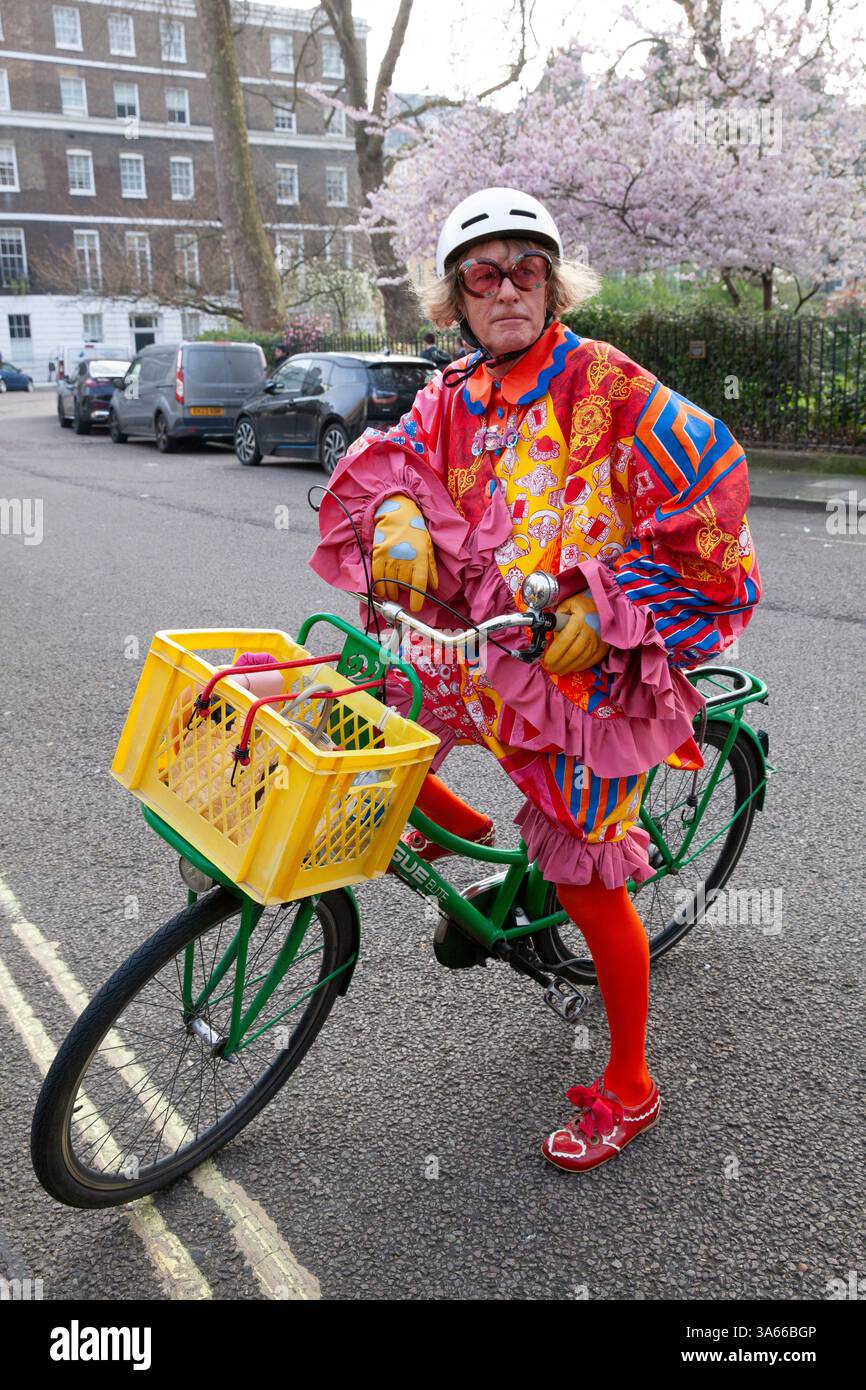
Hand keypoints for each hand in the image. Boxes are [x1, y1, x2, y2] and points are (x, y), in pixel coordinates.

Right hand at [371, 495, 438, 612]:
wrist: (398, 513)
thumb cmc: (415, 531)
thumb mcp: (428, 548)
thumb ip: (431, 569)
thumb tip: (434, 587)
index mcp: (420, 557)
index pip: (419, 583)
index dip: (417, 598)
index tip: (416, 607)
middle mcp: (405, 558)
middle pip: (403, 585)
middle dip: (403, 594)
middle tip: (403, 596)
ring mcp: (390, 556)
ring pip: (389, 583)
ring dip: (391, 592)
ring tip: (393, 593)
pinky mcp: (378, 554)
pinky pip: (377, 576)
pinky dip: (379, 586)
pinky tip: (381, 590)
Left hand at [542, 593, 609, 674]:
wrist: (603, 604)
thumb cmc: (582, 604)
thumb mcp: (566, 606)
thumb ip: (557, 620)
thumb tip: (550, 637)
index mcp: (579, 620)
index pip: (564, 641)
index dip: (554, 654)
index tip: (546, 660)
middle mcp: (591, 632)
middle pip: (572, 654)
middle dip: (559, 664)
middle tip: (550, 668)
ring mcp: (599, 641)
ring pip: (582, 659)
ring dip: (568, 667)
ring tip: (558, 670)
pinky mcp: (604, 646)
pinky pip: (592, 660)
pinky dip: (581, 666)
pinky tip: (572, 668)